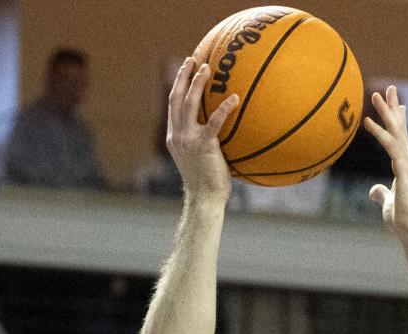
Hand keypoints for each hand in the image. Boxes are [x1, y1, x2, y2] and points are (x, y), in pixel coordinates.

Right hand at [166, 57, 239, 201]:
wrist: (205, 199)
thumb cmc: (209, 182)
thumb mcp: (201, 158)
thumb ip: (205, 141)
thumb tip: (223, 130)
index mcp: (174, 136)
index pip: (173, 105)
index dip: (178, 85)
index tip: (185, 70)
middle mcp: (177, 135)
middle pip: (176, 98)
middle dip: (183, 76)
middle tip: (192, 60)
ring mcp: (188, 139)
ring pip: (188, 104)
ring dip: (197, 84)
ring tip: (207, 69)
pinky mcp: (203, 146)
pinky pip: (213, 122)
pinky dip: (223, 109)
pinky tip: (234, 99)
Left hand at [364, 86, 407, 245]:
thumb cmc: (404, 219)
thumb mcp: (388, 202)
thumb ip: (381, 193)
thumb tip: (373, 190)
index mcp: (406, 165)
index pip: (402, 137)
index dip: (399, 120)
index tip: (398, 104)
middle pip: (400, 128)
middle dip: (393, 108)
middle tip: (389, 88)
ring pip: (396, 132)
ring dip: (386, 113)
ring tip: (374, 95)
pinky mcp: (404, 170)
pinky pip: (390, 146)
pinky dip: (379, 132)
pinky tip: (367, 121)